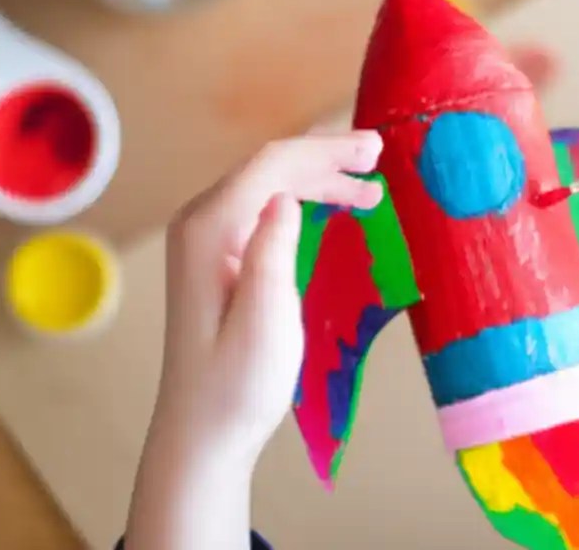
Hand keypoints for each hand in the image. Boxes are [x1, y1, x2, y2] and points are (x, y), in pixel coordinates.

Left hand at [126, 131, 382, 549]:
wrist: (204, 430)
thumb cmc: (238, 384)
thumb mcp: (265, 321)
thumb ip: (271, 253)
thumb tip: (285, 197)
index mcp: (209, 230)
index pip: (271, 166)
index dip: (325, 151)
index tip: (374, 148)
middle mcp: (200, 224)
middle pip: (269, 167)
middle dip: (326, 157)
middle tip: (379, 155)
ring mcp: (204, 239)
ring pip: (268, 185)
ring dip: (318, 178)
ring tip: (368, 187)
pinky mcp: (216, 258)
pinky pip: (263, 209)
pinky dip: (303, 199)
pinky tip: (331, 206)